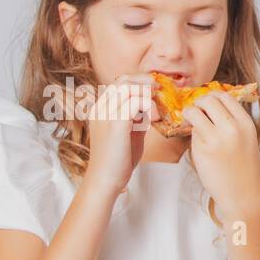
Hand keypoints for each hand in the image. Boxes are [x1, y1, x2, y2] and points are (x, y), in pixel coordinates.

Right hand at [82, 73, 156, 195]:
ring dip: (146, 92)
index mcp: (100, 109)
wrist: (106, 179)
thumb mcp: (129, 133)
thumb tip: (150, 108)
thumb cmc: (119, 159)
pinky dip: (147, 105)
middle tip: (160, 88)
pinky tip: (155, 117)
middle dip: (144, 81)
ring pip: (127, 88)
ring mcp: (105, 114)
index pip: (118, 83)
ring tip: (158, 100)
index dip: (138, 81)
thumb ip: (137, 118)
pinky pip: (133, 103)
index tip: (154, 87)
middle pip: (122, 80)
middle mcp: (100, 108)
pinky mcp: (115, 124)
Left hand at [185, 90, 259, 214]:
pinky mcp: (202, 149)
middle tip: (197, 114)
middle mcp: (233, 127)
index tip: (207, 105)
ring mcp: (217, 138)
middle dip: (198, 104)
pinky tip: (200, 146)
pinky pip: (191, 132)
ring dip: (190, 116)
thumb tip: (210, 105)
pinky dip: (192, 135)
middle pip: (208, 99)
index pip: (225, 96)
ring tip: (194, 127)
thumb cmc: (244, 169)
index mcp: (246, 123)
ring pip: (194, 112)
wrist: (244, 195)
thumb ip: (232, 122)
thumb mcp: (246, 140)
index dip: (212, 97)